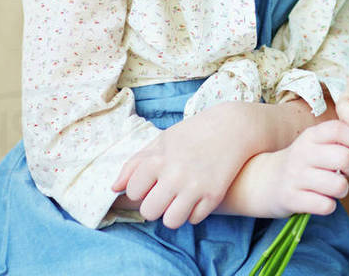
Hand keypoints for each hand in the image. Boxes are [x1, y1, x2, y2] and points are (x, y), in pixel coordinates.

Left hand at [110, 101, 268, 227]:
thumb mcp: (163, 140)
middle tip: (165, 195)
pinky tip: (198, 198)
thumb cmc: (194, 133)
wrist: (235, 127)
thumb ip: (136, 163)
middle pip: (149, 212)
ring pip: (170, 221)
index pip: (133, 192)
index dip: (140, 190)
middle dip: (155, 206)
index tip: (150, 183)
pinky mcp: (214, 195)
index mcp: (158, 159)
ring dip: (173, 214)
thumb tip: (114, 188)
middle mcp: (175, 175)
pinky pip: (194, 220)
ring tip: (179, 201)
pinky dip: (194, 212)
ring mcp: (195, 187)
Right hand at [257, 120, 348, 217]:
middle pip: (344, 157)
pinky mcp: (291, 199)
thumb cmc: (302, 163)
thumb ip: (348, 148)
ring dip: (343, 190)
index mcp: (311, 136)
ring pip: (339, 185)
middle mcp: (302, 153)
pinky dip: (329, 206)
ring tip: (335, 188)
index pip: (340, 129)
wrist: (263, 181)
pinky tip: (321, 200)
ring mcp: (295, 176)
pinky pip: (326, 205)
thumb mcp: (320, 149)